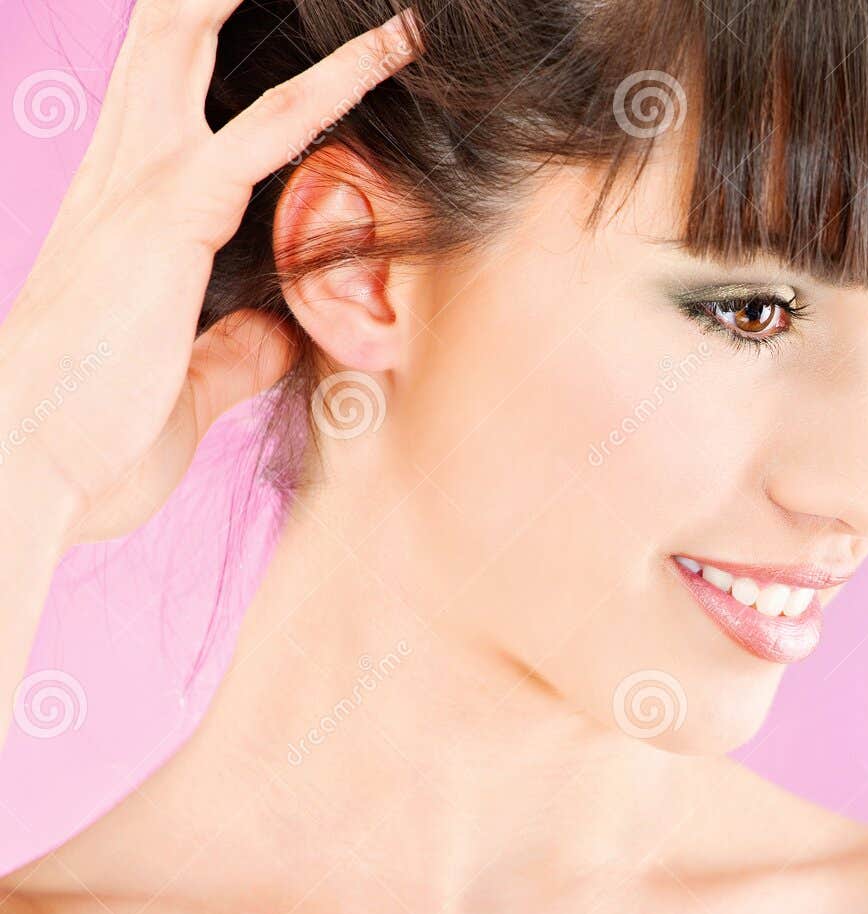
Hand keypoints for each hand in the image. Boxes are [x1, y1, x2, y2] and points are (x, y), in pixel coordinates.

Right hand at [0, 0, 416, 543]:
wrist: (28, 472)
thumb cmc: (91, 436)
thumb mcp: (186, 385)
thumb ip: (235, 351)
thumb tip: (282, 336)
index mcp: (120, 206)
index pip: (162, 91)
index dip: (202, 39)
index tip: (260, 8)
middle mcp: (123, 174)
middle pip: (165, 39)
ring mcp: (143, 185)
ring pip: (198, 45)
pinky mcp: (172, 216)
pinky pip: (269, 128)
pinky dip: (335, 81)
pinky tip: (389, 48)